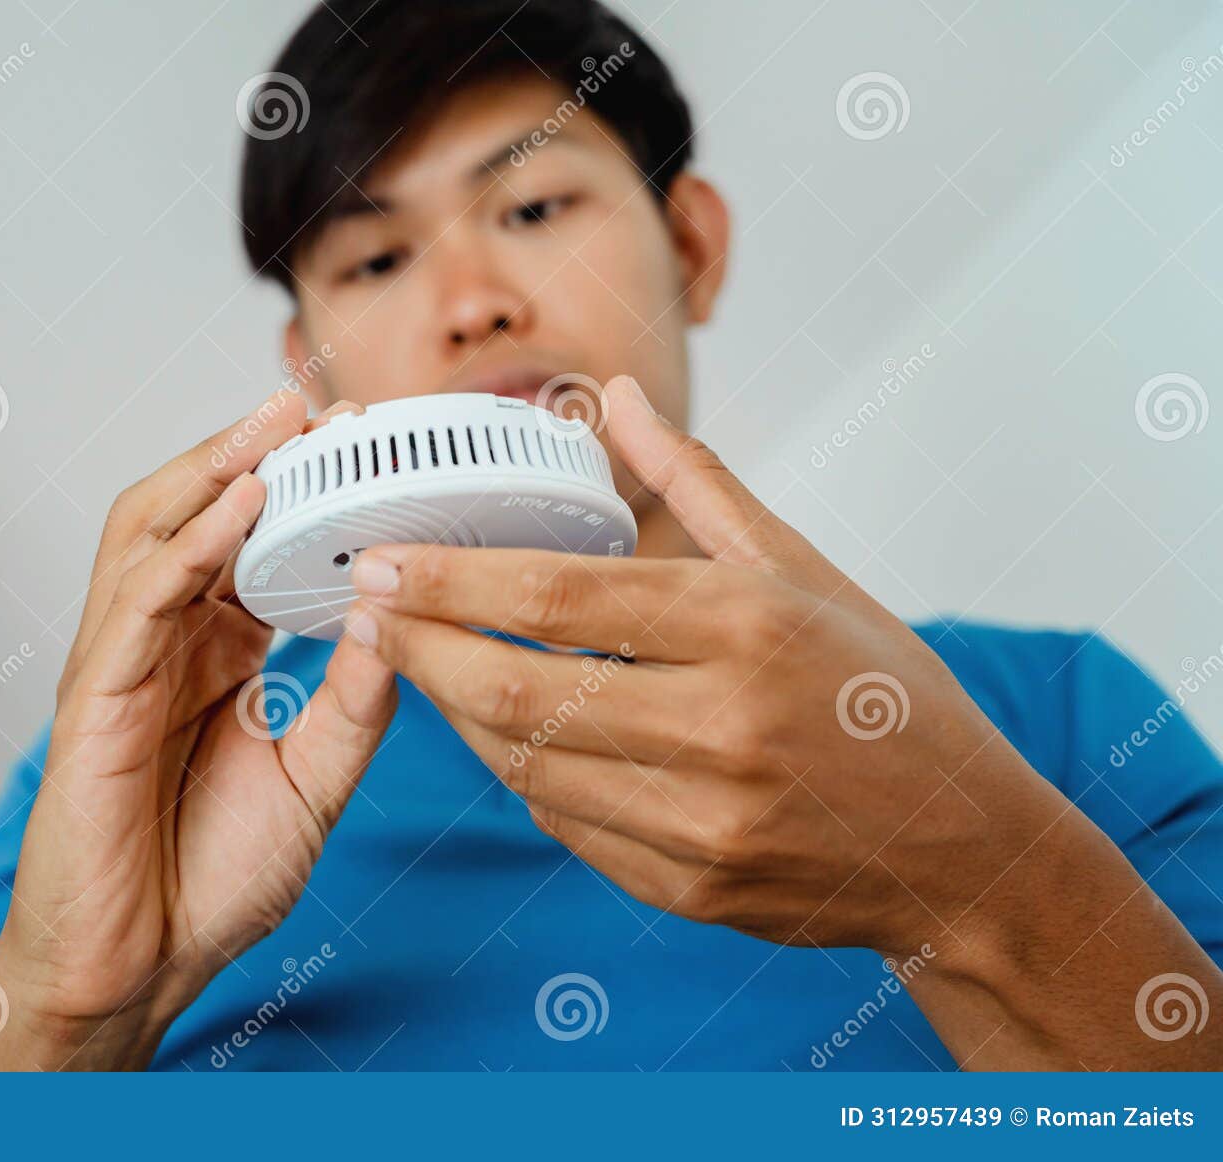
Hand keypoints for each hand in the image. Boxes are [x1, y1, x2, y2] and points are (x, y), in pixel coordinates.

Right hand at [0, 393, 396, 1069]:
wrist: (136, 970)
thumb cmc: (206, 880)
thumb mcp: (313, 781)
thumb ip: (354, 704)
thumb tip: (395, 619)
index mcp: (211, 656)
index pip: (249, 545)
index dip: (298, 490)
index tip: (362, 444)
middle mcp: (163, 644)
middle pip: (195, 515)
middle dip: (252, 452)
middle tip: (322, 405)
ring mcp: (122, 662)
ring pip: (155, 531)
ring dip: (216, 467)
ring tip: (279, 422)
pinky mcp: (96, 695)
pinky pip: (143, 597)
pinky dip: (192, 543)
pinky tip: (244, 504)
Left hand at [341, 375, 1222, 1068]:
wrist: (961, 847)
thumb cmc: (882, 691)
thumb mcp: (802, 569)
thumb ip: (695, 483)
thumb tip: (616, 399)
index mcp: (750, 627)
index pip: (563, 598)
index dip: (455, 580)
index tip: (385, 559)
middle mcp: (724, 727)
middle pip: (521, 688)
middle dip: (423, 648)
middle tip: (370, 611)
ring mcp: (705, 822)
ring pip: (527, 765)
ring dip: (458, 711)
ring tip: (421, 661)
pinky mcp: (690, 887)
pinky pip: (566, 825)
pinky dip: (520, 774)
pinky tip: (501, 731)